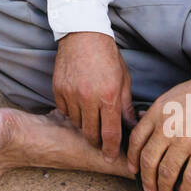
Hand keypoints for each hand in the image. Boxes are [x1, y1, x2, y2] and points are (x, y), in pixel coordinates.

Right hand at [52, 32, 134, 160]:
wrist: (83, 34)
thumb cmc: (107, 55)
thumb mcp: (123, 79)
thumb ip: (125, 105)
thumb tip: (132, 125)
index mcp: (109, 96)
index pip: (110, 134)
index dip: (111, 149)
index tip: (111, 157)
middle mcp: (89, 98)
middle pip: (91, 134)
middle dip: (97, 141)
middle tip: (102, 141)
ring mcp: (71, 94)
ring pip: (77, 124)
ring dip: (85, 125)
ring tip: (92, 117)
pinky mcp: (58, 89)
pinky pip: (65, 111)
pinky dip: (72, 113)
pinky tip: (80, 105)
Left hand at [127, 59, 190, 190]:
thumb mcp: (172, 96)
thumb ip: (156, 112)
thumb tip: (140, 121)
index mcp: (157, 112)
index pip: (136, 140)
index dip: (133, 159)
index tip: (134, 169)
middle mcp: (168, 128)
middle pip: (149, 160)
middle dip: (146, 178)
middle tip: (148, 188)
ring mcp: (186, 141)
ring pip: (167, 173)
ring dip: (163, 188)